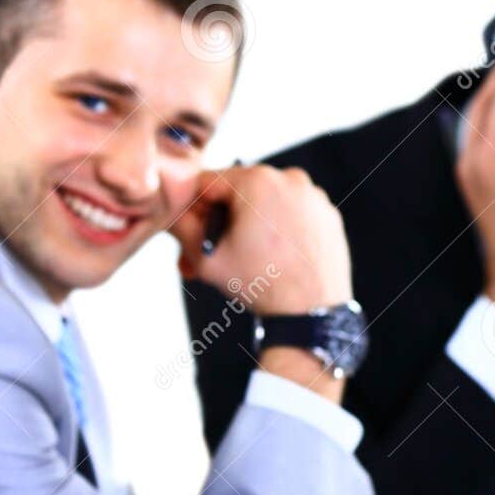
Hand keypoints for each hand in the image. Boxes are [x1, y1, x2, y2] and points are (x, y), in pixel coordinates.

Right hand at [171, 164, 354, 403]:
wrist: (312, 315)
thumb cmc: (264, 286)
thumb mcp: (206, 258)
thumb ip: (181, 228)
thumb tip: (167, 211)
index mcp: (258, 181)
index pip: (208, 182)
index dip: (193, 208)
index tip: (190, 232)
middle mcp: (289, 179)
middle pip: (237, 192)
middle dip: (219, 222)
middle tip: (207, 255)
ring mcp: (312, 196)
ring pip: (265, 202)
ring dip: (246, 225)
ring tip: (238, 259)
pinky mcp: (327, 214)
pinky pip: (290, 213)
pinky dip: (276, 229)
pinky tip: (268, 255)